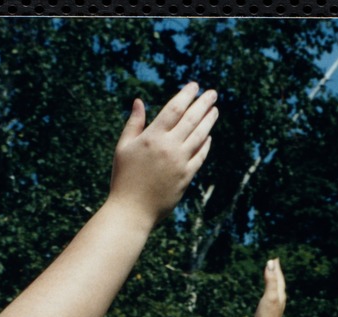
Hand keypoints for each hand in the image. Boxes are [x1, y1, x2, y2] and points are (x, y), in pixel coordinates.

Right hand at [109, 83, 218, 225]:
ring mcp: (180, 162)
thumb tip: (139, 101)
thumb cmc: (123, 178)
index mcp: (152, 137)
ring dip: (209, 121)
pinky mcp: (186, 177)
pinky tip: (207, 136)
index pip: (174, 109)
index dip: (186, 95)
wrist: (132, 210)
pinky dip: (205, 144)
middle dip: (203, 104)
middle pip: (191, 119)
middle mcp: (169, 147)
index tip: (194, 86)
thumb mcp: (123, 148)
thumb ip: (134, 124)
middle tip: (212, 93)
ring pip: (200, 136)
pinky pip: (200, 156)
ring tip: (214, 110)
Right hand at [250, 258, 286, 316]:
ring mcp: (272, 307)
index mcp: (279, 295)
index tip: (275, 259)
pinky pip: (267, 299)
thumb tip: (270, 263)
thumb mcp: (270, 295)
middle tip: (273, 265)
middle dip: (275, 274)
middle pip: (278, 284)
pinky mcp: (266, 313)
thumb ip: (271, 280)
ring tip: (270, 278)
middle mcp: (278, 300)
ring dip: (271, 283)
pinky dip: (266, 293)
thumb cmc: (267, 316)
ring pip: (273, 291)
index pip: (279, 278)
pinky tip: (265, 297)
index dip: (276, 268)